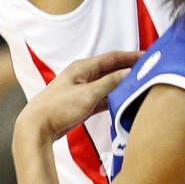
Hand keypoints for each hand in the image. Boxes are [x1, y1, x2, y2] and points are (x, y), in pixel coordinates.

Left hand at [16, 50, 140, 143]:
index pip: (112, 57)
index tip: (148, 55)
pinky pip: (102, 98)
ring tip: (141, 85)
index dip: (131, 56)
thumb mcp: (87, 94)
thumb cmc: (58, 108)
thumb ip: (109, 83)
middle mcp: (83, 76)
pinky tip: (126, 101)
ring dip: (123, 85)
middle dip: (129, 69)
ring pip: (108, 84)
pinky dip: (114, 98)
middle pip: (111, 70)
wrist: (36, 127)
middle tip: (148, 70)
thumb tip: (128, 73)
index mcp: (83, 67)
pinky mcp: (81, 104)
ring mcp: (82, 90)